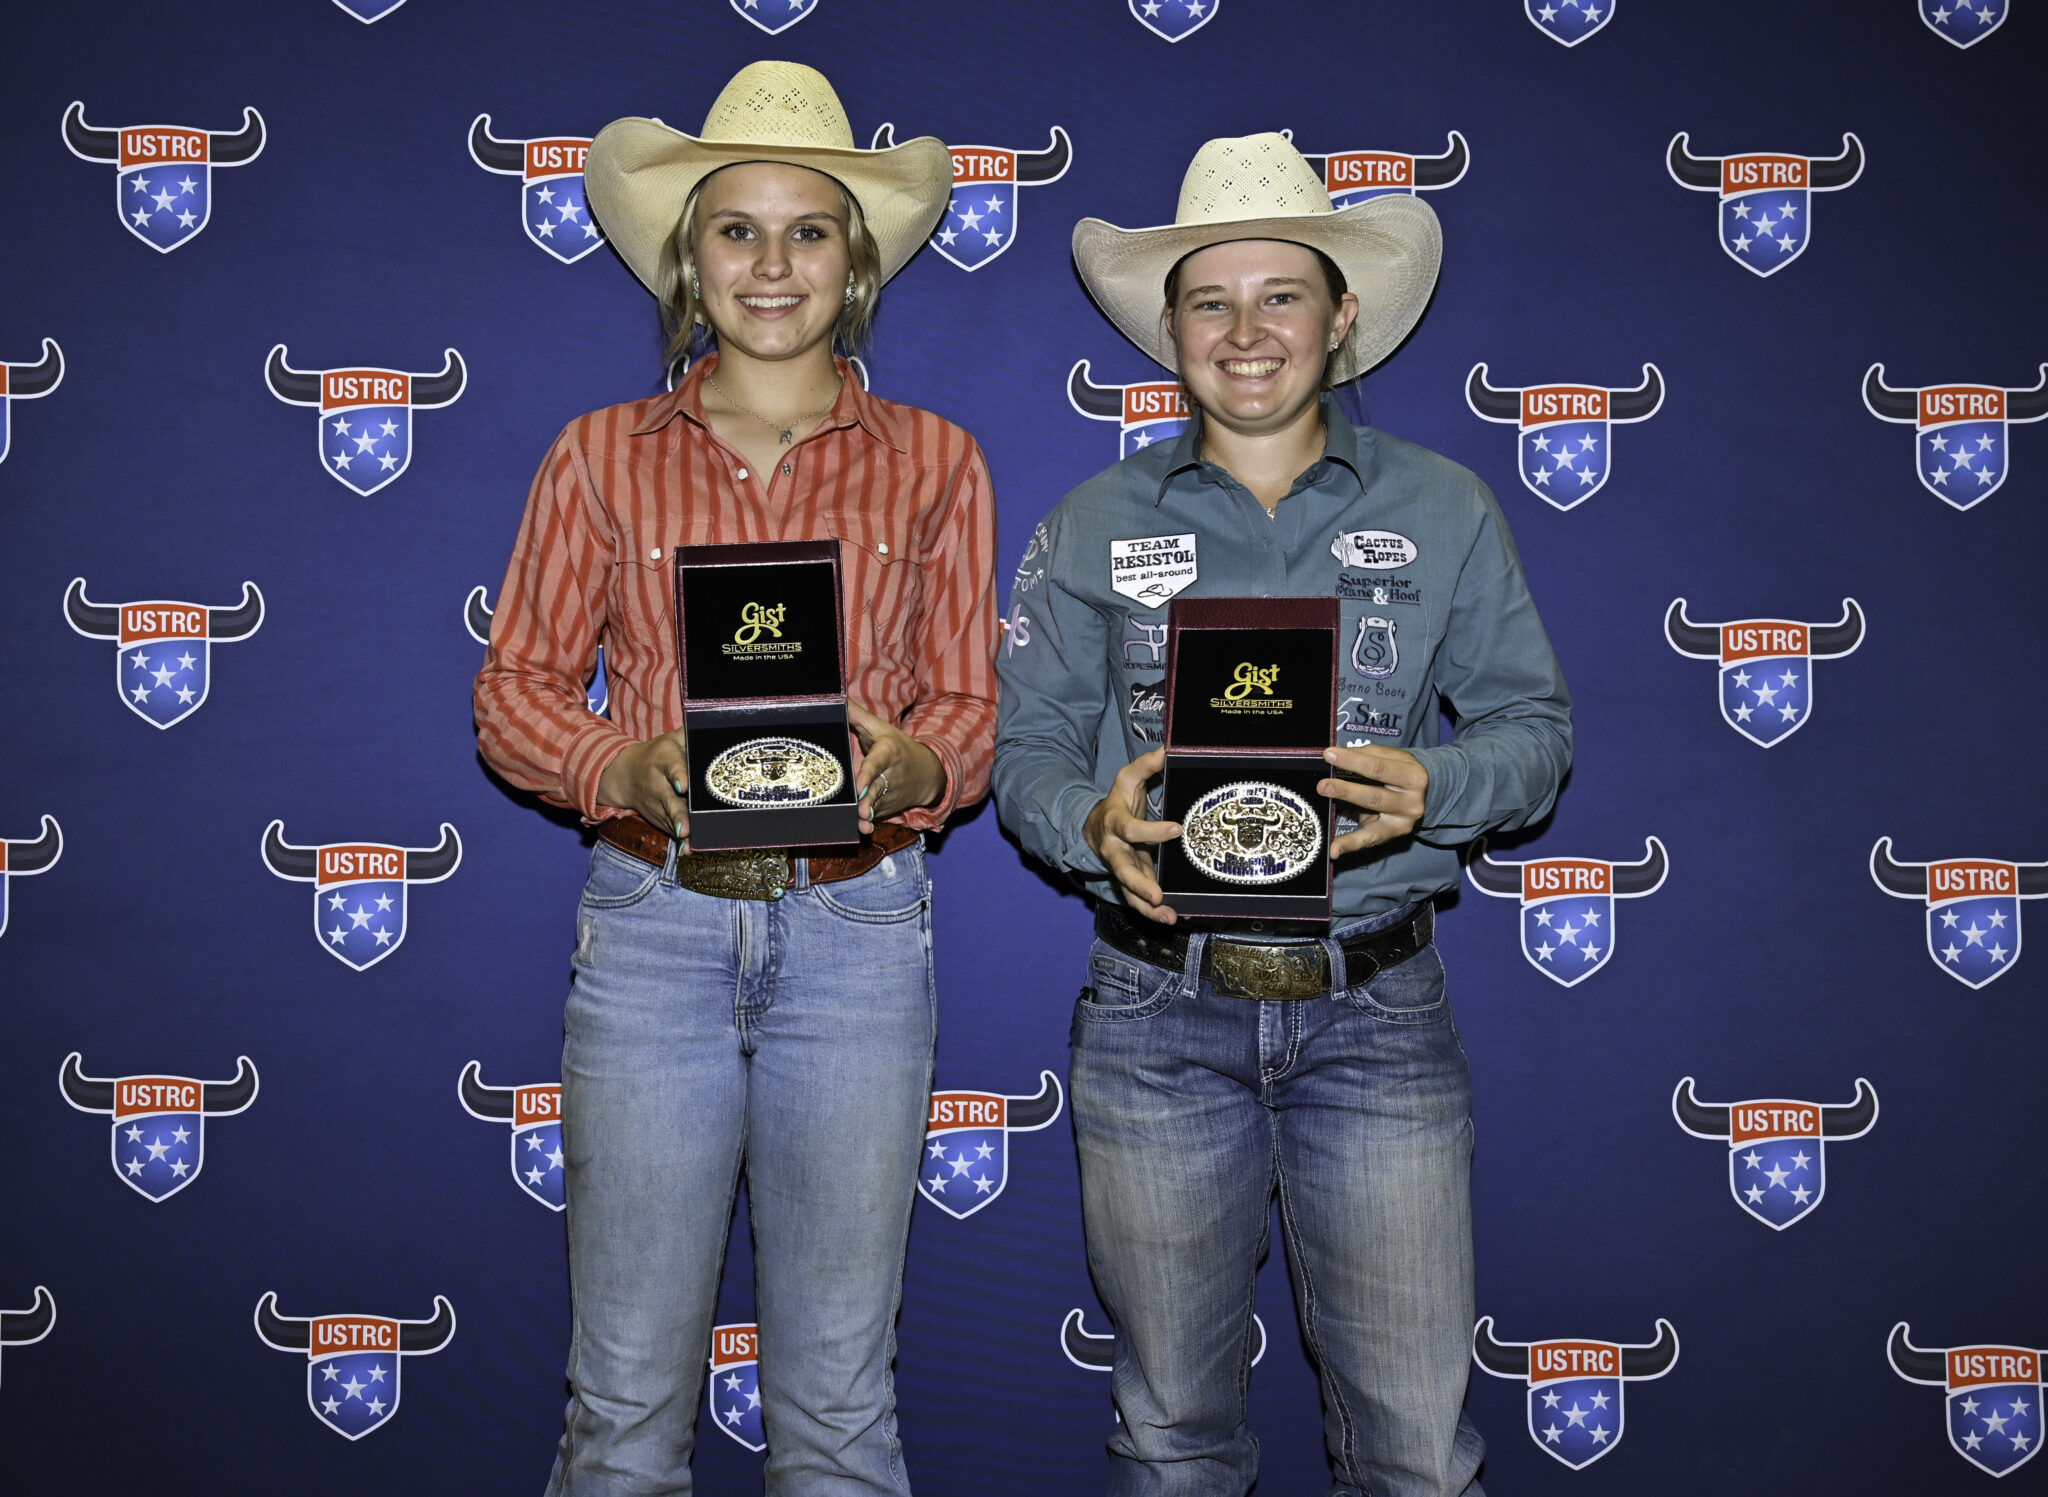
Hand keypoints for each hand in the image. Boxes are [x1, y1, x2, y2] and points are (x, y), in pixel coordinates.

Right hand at [596, 729, 691, 843]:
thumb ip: (689, 735)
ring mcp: (657, 806)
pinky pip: (670, 830)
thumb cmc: (658, 754)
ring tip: (690, 842)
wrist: (625, 775)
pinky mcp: (659, 819)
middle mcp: (658, 785)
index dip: (678, 775)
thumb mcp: (671, 739)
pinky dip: (679, 841)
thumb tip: (710, 727)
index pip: (672, 766)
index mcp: (663, 760)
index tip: (683, 785)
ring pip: (669, 819)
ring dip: (680, 831)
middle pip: (669, 800)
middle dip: (678, 814)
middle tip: (686, 827)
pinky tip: (688, 850)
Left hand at [848, 701, 943, 834]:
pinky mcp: (890, 808)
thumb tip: (837, 697)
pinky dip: (868, 823)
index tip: (858, 786)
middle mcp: (891, 775)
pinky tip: (861, 830)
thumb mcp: (882, 729)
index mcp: (888, 753)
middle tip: (859, 812)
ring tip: (860, 827)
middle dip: (867, 802)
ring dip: (867, 817)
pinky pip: (877, 815)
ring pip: (876, 807)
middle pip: (875, 790)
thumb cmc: (899, 747)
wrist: (929, 773)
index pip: (875, 764)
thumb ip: (858, 715)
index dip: (866, 775)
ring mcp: (891, 795)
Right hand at [1083, 747, 1180, 924]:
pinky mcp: (1132, 882)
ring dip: (1147, 908)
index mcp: (1115, 824)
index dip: (1152, 831)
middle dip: (1139, 885)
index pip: (1130, 830)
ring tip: (1170, 917)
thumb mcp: (1126, 779)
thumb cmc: (1117, 802)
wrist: (1094, 827)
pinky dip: (1154, 912)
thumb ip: (1146, 765)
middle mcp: (1115, 851)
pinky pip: (1140, 900)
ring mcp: (1122, 869)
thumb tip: (1167, 748)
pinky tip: (1176, 916)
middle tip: (1158, 896)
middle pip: (1123, 871)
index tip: (1176, 829)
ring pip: (1129, 893)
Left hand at [1319, 743, 1428, 859]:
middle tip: (1323, 785)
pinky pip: (1368, 839)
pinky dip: (1350, 845)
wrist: (1426, 795)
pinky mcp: (1391, 835)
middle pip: (1374, 795)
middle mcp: (1411, 802)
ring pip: (1371, 813)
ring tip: (1325, 802)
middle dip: (1346, 789)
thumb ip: (1367, 754)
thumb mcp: (1393, 758)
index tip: (1329, 755)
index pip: (1378, 768)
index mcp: (1413, 777)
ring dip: (1346, 807)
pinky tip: (1334, 850)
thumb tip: (1337, 751)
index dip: (1353, 761)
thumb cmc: (1401, 771)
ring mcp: (1402, 821)